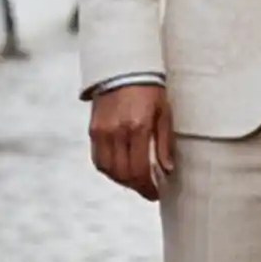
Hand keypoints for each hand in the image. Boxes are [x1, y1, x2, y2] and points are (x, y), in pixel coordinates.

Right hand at [89, 85, 175, 200]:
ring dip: (123, 180)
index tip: (156, 193)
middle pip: (123, 174)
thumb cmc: (149, 89)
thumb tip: (167, 169)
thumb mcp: (164, 113)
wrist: (124, 68)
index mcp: (137, 128)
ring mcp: (102, 132)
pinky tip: (121, 169)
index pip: (139, 170)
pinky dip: (109, 169)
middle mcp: (116, 132)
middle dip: (137, 186)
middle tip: (148, 189)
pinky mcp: (93, 130)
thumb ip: (164, 143)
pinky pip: (98, 159)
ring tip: (136, 180)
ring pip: (108, 170)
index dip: (147, 187)